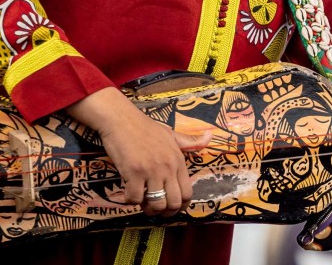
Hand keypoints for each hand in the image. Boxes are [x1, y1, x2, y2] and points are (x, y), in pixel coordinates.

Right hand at [66, 87, 210, 216]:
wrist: (121, 118)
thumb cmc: (145, 126)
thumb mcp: (170, 133)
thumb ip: (189, 141)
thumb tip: (210, 136)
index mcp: (178, 159)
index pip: (188, 193)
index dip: (180, 205)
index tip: (170, 205)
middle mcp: (167, 166)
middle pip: (174, 203)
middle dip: (165, 211)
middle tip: (154, 206)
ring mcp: (151, 170)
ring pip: (156, 205)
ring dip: (148, 208)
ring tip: (142, 199)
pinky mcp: (133, 172)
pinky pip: (135, 199)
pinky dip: (130, 199)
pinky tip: (128, 190)